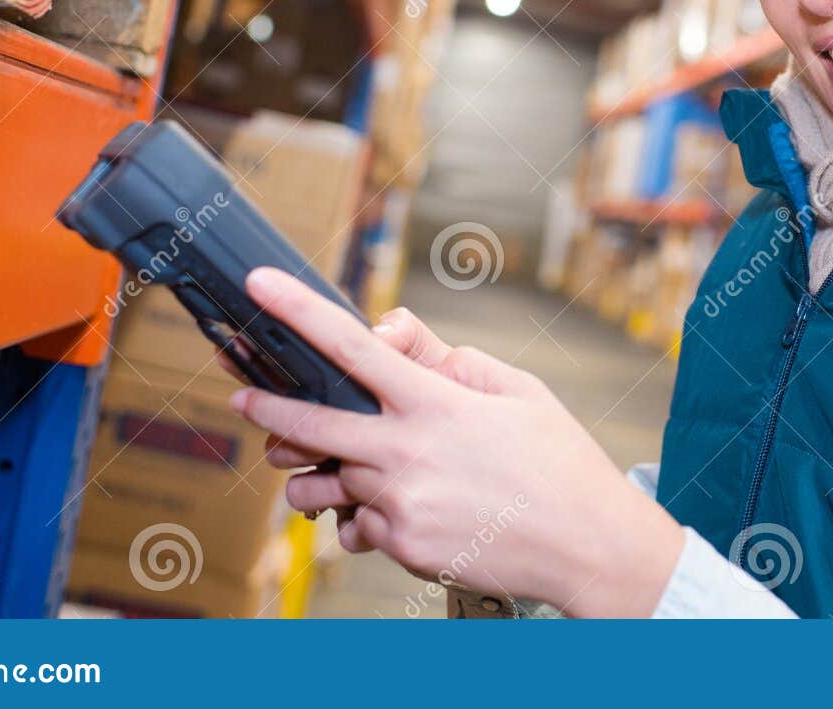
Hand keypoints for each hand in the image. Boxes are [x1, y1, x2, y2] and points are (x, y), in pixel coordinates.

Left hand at [228, 268, 685, 616]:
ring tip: (330, 473)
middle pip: (308, 422)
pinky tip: (405, 510)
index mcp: (435, 402)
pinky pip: (358, 526)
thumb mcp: (518, 388)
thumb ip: (450, 360)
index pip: (351, 346)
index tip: (260, 285)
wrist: (589, 545)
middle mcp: (407, 452)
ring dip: (312, 475)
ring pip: (322, 485)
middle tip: (243, 394)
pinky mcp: (402, 547)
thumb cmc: (559, 461)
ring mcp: (400, 504)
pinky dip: (369, 516)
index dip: (297, 310)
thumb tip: (395, 341)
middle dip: (266, 405)